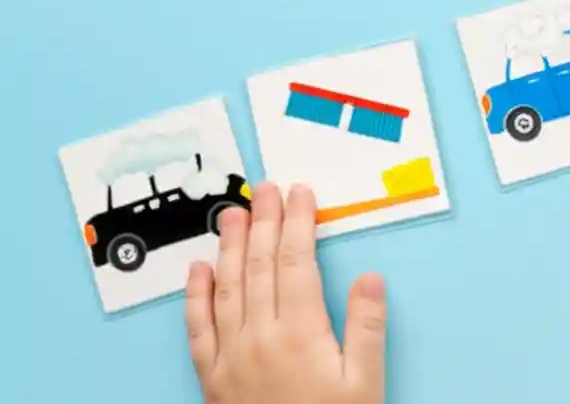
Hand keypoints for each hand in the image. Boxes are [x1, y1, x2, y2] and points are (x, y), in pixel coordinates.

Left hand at [185, 183, 386, 403]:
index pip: (297, 263)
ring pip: (227, 287)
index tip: (302, 194)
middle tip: (268, 188)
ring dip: (231, 246)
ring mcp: (229, 357)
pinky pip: (197, 328)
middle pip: (261, 266)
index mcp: (299, 334)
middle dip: (266, 223)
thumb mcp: (365, 384)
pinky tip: (199, 269)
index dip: (299, 224)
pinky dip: (195, 295)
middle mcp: (258, 338)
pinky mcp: (211, 378)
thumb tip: (370, 277)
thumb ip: (367, 327)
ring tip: (235, 212)